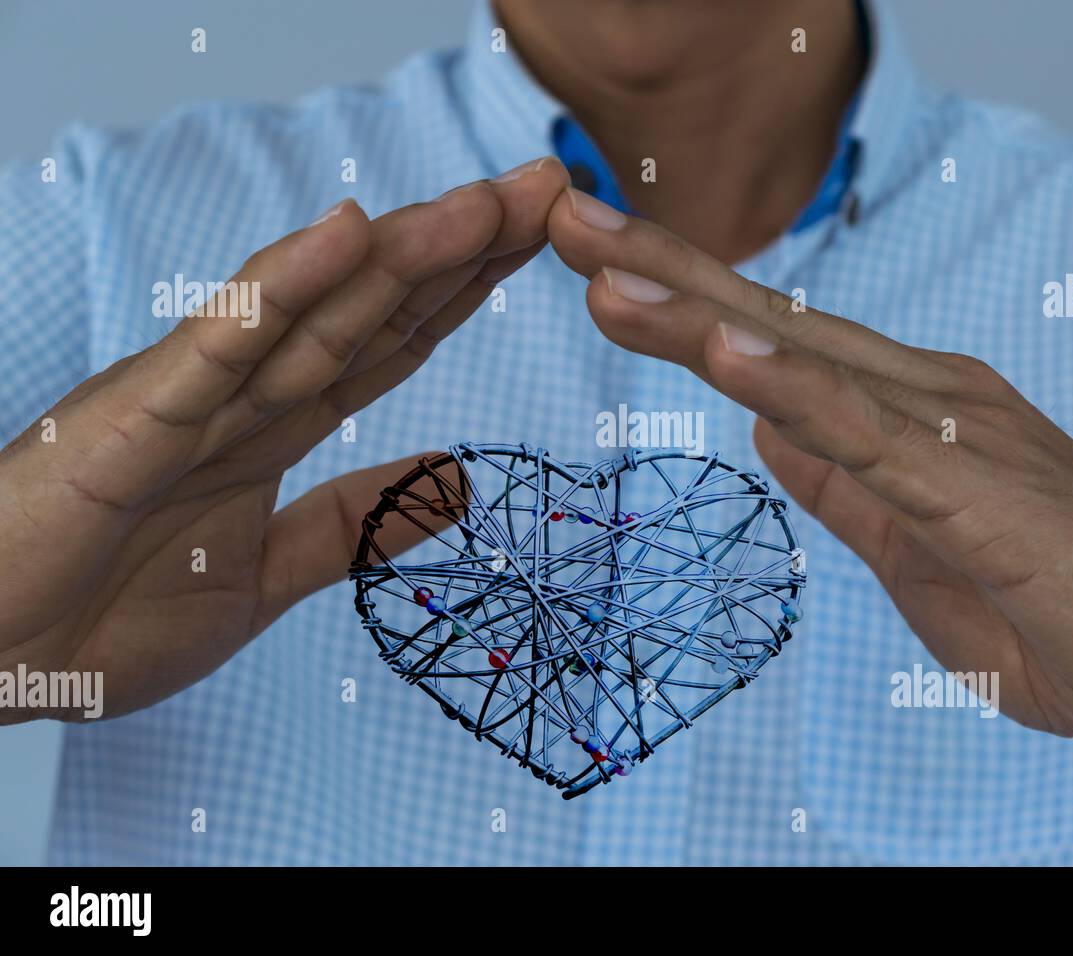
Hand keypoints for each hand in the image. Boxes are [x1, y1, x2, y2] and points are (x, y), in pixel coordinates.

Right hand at [0, 157, 569, 721]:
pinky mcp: (132, 422)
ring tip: (483, 201)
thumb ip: (355, 523)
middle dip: (463, 248)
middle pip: (372, 308)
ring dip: (401, 253)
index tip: (539, 243)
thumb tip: (457, 480)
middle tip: (547, 184)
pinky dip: (279, 293)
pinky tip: (341, 237)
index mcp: (273, 429)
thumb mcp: (266, 575)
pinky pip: (219, 350)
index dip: (468, 290)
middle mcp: (244, 397)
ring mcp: (190, 401)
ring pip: (314, 312)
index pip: (391, 342)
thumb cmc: (102, 616)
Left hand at [546, 187, 1072, 785]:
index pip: (776, 345)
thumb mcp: (916, 556)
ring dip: (697, 312)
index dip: (682, 302)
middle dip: (662, 269)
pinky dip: (786, 387)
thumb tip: (767, 437)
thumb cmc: (1067, 608)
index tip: (596, 264)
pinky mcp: (976, 490)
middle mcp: (929, 399)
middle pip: (774, 322)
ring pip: (804, 361)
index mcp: (911, 415)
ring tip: (600, 265)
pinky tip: (721, 351)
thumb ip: (845, 492)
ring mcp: (954, 435)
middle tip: (564, 214)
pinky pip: (864, 433)